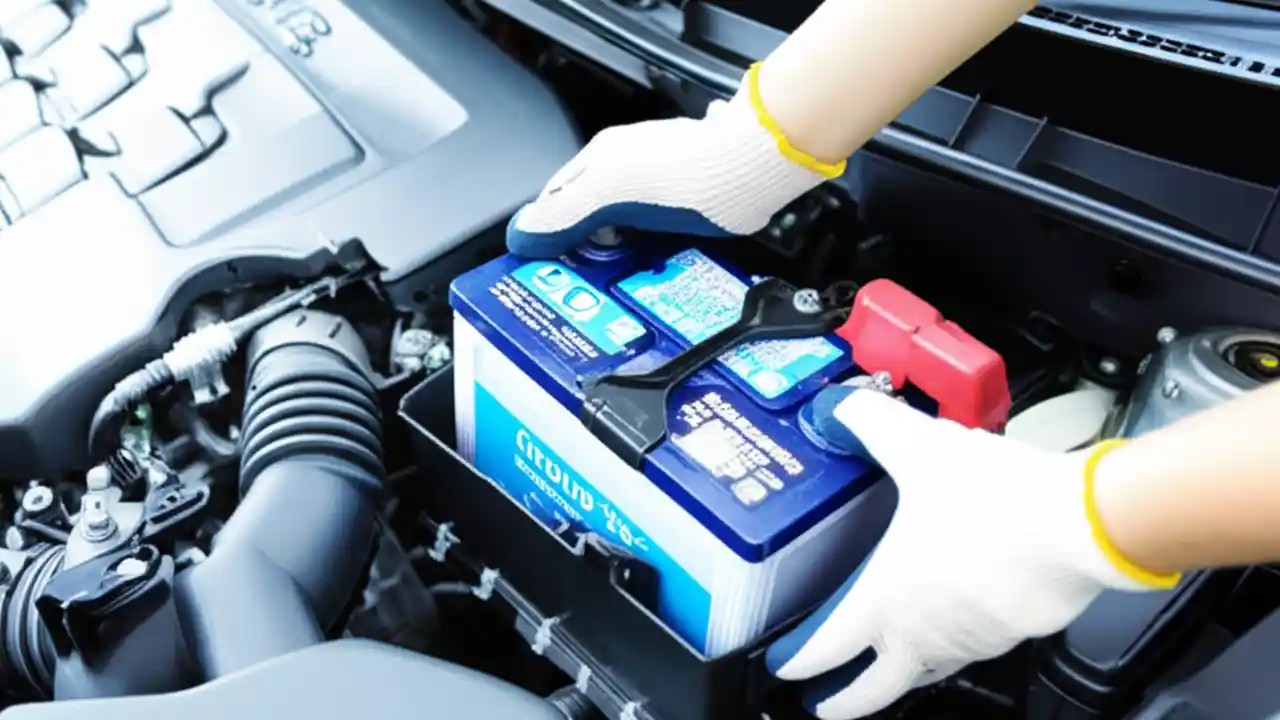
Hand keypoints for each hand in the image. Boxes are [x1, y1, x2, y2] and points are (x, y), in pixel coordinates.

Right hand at [506, 65, 844, 258]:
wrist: (747, 169)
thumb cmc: (682, 171)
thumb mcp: (606, 191)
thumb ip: (563, 213)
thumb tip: (522, 234)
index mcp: (601, 160)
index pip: (556, 199)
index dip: (545, 232)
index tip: (538, 266)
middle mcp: (628, 170)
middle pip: (589, 215)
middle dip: (579, 248)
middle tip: (571, 286)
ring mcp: (660, 189)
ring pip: (622, 229)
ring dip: (613, 257)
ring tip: (605, 289)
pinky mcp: (690, 210)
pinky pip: (656, 240)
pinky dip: (645, 258)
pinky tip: (645, 275)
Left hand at [766, 387, 1167, 718]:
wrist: (1077, 524)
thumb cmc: (995, 500)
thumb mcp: (918, 447)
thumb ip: (873, 425)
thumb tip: (844, 406)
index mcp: (885, 600)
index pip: (827, 648)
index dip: (799, 662)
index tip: (785, 667)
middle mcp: (922, 632)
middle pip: (874, 691)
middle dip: (844, 703)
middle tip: (826, 704)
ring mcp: (970, 639)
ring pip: (927, 670)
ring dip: (903, 673)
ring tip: (891, 665)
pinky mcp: (1011, 632)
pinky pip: (972, 647)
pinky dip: (953, 644)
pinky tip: (956, 621)